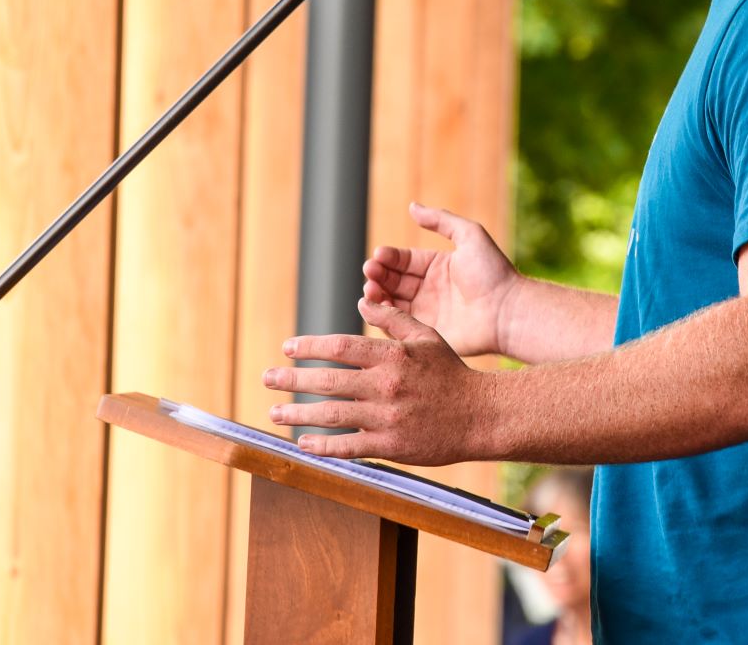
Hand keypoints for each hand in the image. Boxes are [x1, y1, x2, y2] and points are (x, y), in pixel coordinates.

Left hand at [263, 302, 494, 464]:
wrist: (481, 415)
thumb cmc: (452, 373)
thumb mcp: (427, 336)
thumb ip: (394, 319)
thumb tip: (364, 301)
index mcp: (392, 356)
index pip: (339, 347)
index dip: (309, 347)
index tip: (288, 348)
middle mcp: (385, 385)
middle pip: (327, 381)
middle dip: (291, 379)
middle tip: (267, 378)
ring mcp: (386, 418)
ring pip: (331, 415)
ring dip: (297, 414)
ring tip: (275, 411)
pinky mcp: (390, 446)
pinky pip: (348, 447)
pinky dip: (322, 446)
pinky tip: (302, 444)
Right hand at [362, 202, 519, 357]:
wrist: (508, 311)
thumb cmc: (493, 272)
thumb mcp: (470, 235)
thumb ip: (441, 220)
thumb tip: (412, 205)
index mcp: (438, 266)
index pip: (404, 260)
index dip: (388, 258)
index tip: (378, 256)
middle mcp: (430, 289)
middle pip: (394, 281)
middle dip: (378, 275)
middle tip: (370, 272)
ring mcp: (428, 312)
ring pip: (392, 303)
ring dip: (376, 295)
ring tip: (370, 290)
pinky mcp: (427, 334)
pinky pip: (399, 326)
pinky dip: (383, 318)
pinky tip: (375, 308)